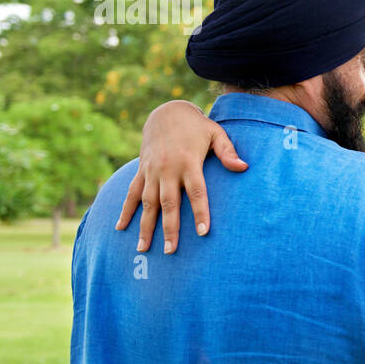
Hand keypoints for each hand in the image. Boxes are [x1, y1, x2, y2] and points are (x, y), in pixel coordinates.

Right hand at [116, 100, 247, 253]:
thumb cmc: (197, 127)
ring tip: (143, 248)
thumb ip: (228, 152)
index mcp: (189, 162)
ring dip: (145, 226)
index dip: (200, 213)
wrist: (166, 112)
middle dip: (169, 228)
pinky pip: (132, 193)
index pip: (197, 192)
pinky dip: (125, 210)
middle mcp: (168, 168)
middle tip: (170, 250)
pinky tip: (120, 228)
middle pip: (169, 203)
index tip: (204, 233)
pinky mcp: (141, 171)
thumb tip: (244, 167)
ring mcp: (152, 171)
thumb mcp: (216, 134)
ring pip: (147, 203)